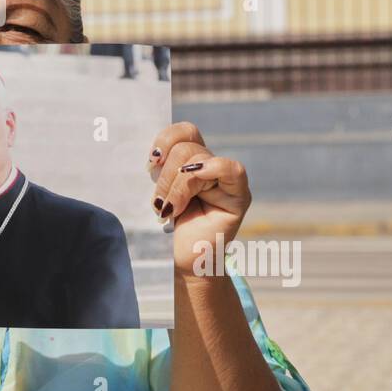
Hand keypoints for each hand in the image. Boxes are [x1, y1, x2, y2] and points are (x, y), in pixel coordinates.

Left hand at [147, 122, 252, 276]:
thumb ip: (163, 168)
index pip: (185, 132)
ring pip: (197, 160)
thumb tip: (155, 155)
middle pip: (186, 148)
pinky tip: (186, 197)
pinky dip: (207, 172)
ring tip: (168, 210)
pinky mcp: (239, 197)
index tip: (151, 163)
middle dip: (166, 176)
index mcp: (193, 160)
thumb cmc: (171, 225)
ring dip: (175, 188)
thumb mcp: (161, 190)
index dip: (165, 140)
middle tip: (159, 203)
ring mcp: (228, 180)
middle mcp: (212, 165)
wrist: (186, 258)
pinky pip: (230, 169)